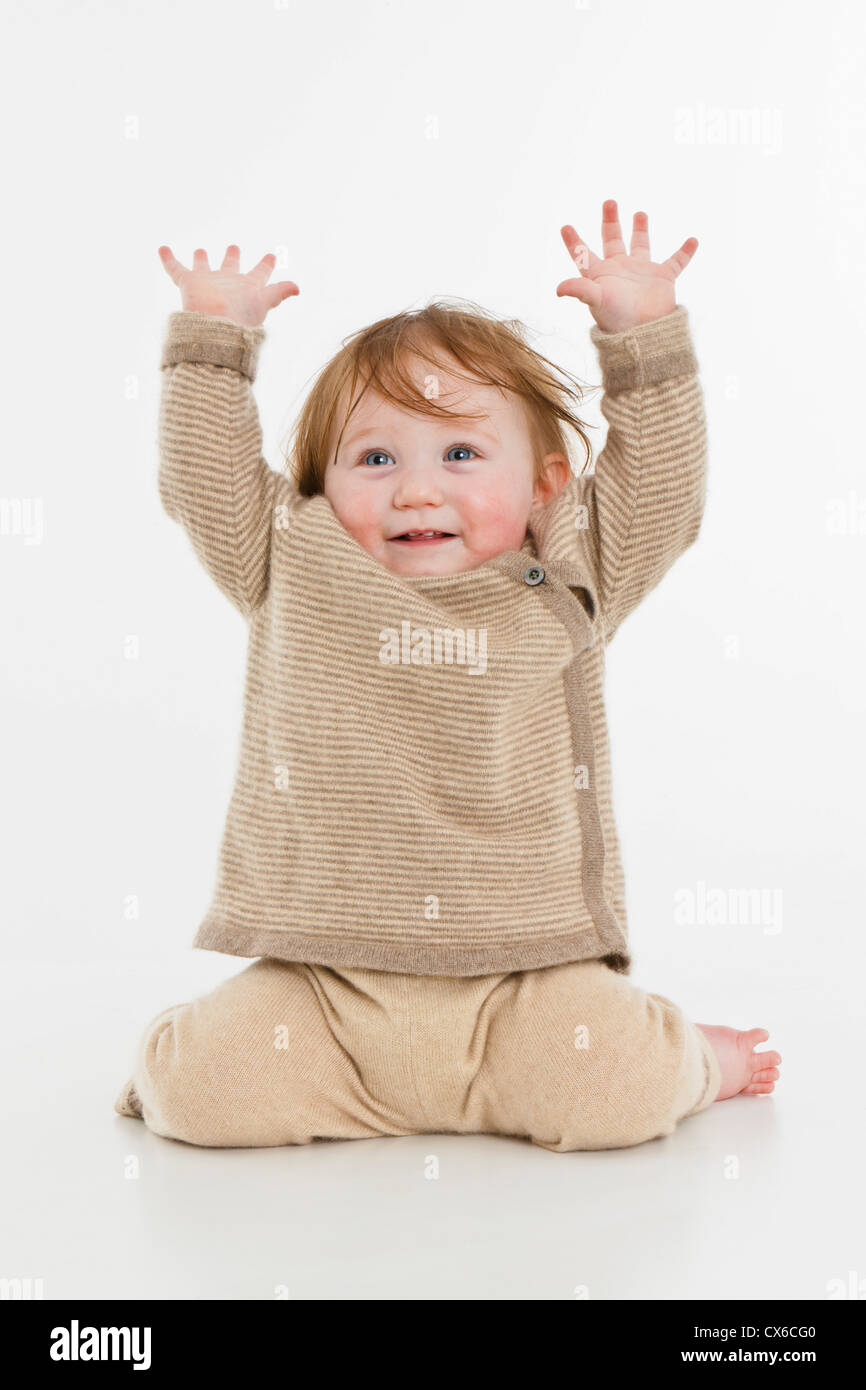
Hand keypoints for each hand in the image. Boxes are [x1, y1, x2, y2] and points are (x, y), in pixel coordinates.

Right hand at [158, 244, 299, 326]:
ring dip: (201, 259)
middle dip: (231, 258)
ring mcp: (207, 283)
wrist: (215, 327)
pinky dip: (168, 259)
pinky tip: (162, 248)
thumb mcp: (264, 301)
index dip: (265, 265)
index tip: (272, 255)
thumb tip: (298, 288)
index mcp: (246, 288)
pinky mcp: (189, 284)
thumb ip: (279, 292)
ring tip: (199, 251)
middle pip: (230, 268)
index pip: (259, 274)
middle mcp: (227, 284)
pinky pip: (175, 269)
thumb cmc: (241, 317)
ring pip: (202, 268)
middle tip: (233, 247)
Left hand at [556, 200, 696, 333]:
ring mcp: (642, 272)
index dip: (574, 241)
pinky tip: (693, 240)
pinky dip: (685, 252)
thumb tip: (558, 289)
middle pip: (613, 239)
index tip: (564, 226)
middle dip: (610, 221)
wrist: (645, 336)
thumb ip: (580, 289)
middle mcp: (620, 269)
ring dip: (640, 229)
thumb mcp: (597, 301)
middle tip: (609, 201)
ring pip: (641, 245)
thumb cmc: (617, 320)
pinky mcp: (663, 278)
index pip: (584, 254)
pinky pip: (677, 261)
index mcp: (601, 274)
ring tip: (640, 213)